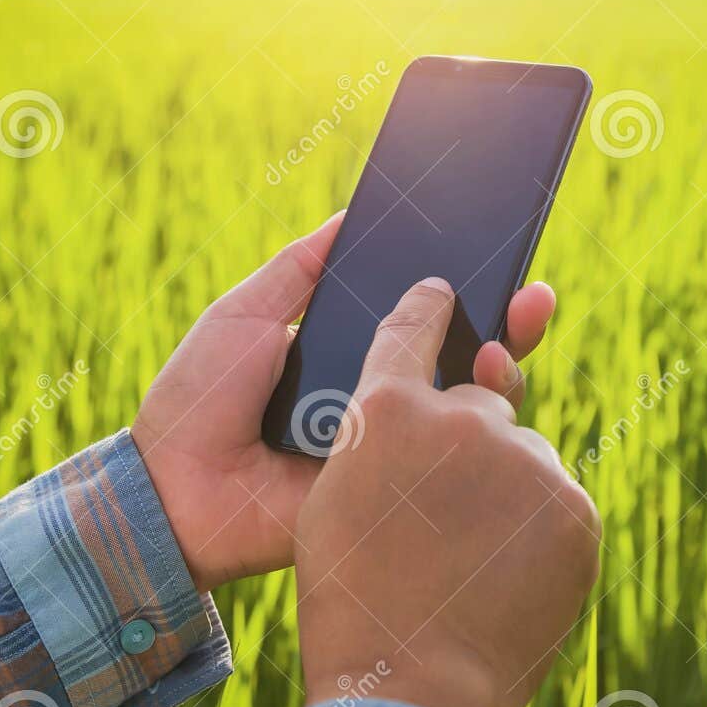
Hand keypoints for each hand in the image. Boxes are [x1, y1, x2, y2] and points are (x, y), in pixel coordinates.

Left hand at [132, 214, 557, 591]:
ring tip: (516, 328)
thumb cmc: (199, 397)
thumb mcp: (246, 313)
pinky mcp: (391, 491)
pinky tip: (491, 383)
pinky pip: (442, 460)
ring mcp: (390, 446)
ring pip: (465, 407)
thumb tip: (351, 215)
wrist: (172, 489)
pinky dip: (473, 426)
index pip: (419, 318)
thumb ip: (300, 268)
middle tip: (534, 292)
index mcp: (345, 354)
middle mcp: (377, 398)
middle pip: (457, 358)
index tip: (497, 251)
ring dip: (501, 365)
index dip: (461, 287)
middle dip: (504, 323)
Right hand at [291, 278, 600, 706]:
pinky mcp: (574, 508)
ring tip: (471, 562)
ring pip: (521, 456)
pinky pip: (554, 500)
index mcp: (387, 410)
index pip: (413, 326)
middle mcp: (464, 419)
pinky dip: (536, 528)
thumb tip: (436, 402)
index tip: (441, 291)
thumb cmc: (356, 601)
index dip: (428, 308)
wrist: (417, 690)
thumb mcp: (333, 504)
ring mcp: (527, 461)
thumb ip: (377, 436)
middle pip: (480, 402)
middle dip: (468, 441)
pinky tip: (504, 575)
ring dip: (504, 490)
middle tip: (444, 511)